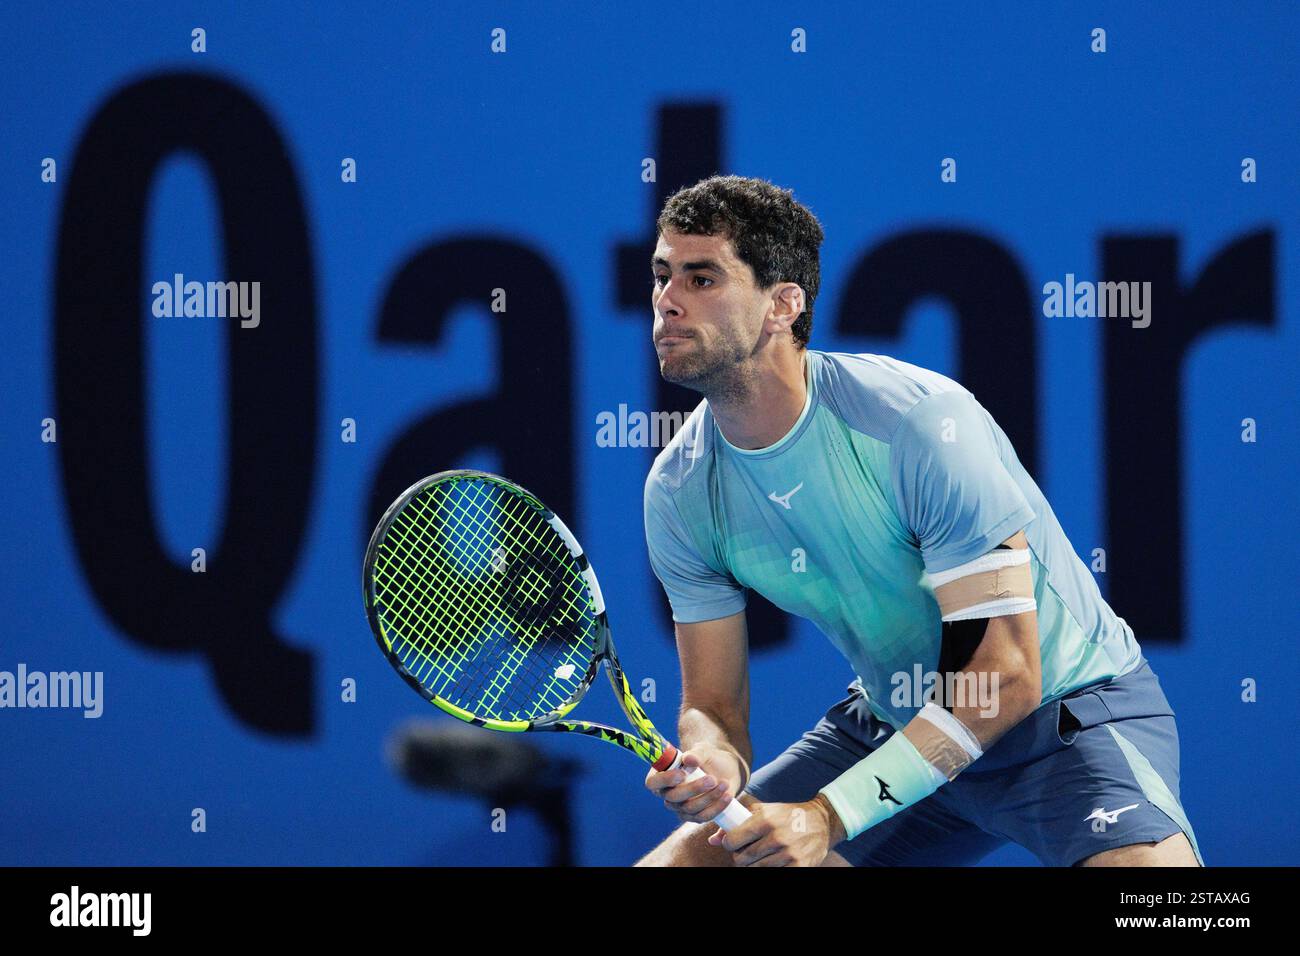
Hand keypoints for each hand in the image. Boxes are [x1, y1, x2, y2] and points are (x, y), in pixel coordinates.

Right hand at [644, 746, 743, 824]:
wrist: (726, 770)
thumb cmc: (708, 758)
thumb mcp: (704, 751)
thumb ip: (696, 754)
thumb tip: (688, 759)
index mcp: (661, 775)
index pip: (653, 782)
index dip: (664, 780)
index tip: (682, 774)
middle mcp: (667, 794)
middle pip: (673, 798)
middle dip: (693, 789)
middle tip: (712, 779)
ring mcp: (680, 808)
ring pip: (690, 808)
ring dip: (709, 797)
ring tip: (724, 783)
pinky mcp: (695, 817)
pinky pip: (703, 816)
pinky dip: (717, 806)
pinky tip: (727, 795)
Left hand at [707, 794, 845, 866]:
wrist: (821, 822)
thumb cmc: (787, 815)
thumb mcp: (763, 811)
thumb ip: (737, 823)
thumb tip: (712, 840)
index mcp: (765, 820)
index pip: (732, 841)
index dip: (729, 844)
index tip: (734, 843)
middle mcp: (776, 837)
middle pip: (742, 859)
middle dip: (740, 857)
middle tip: (747, 851)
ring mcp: (788, 854)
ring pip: (755, 869)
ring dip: (755, 864)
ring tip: (762, 854)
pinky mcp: (798, 866)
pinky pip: (773, 874)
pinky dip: (770, 869)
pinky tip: (773, 860)